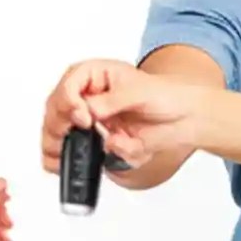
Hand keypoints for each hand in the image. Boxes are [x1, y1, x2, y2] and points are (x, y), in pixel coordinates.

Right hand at [45, 59, 202, 168]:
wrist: (184, 119)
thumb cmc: (165, 95)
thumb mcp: (141, 91)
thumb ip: (112, 101)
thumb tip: (90, 110)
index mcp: (93, 75)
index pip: (68, 85)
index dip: (70, 102)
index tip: (84, 117)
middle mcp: (86, 97)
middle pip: (55, 110)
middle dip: (58, 126)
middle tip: (72, 136)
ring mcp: (88, 121)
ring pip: (56, 133)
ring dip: (56, 146)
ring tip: (62, 155)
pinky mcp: (95, 142)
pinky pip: (76, 153)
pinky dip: (76, 161)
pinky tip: (71, 164)